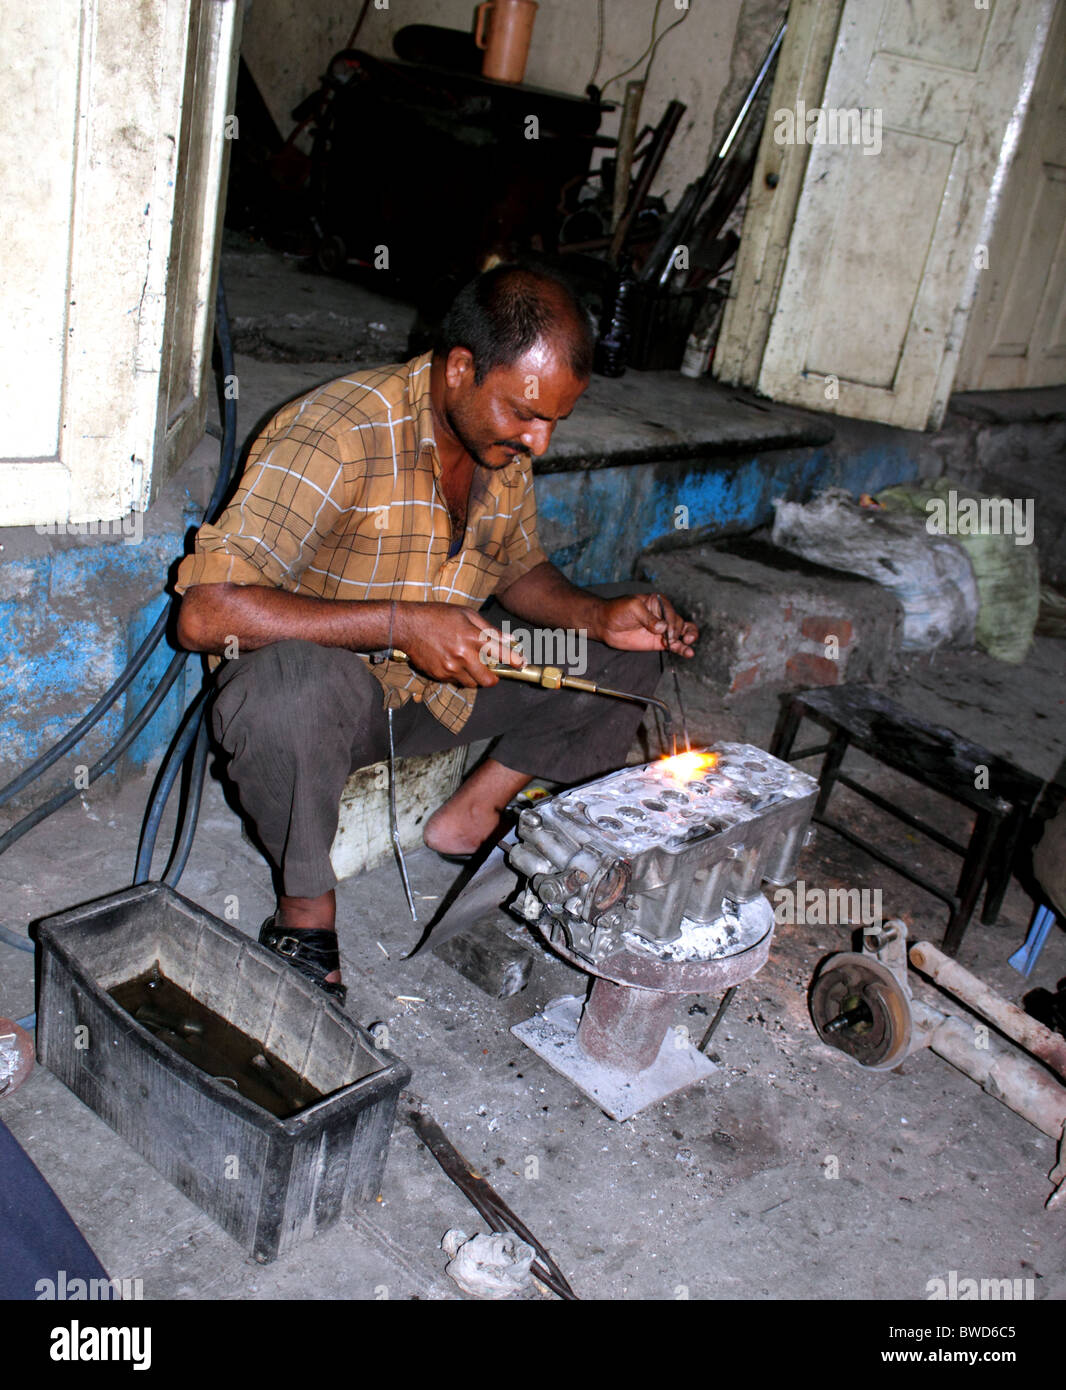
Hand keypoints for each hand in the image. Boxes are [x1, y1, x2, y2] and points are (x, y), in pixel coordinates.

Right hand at [393, 602, 524, 687]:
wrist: (408, 626)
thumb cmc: (437, 616)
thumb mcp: (466, 614)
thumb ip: (489, 629)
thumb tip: (509, 639)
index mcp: (473, 637)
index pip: (502, 653)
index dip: (515, 661)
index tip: (521, 664)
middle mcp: (463, 654)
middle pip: (488, 680)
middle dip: (493, 678)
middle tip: (491, 672)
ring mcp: (450, 667)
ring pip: (472, 684)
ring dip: (475, 678)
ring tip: (468, 664)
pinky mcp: (439, 675)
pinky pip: (455, 682)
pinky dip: (458, 676)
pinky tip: (452, 662)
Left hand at [597, 592, 697, 657]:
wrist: (606, 624)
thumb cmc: (618, 610)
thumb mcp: (633, 608)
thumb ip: (648, 618)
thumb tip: (662, 628)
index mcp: (659, 602)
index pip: (671, 612)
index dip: (672, 623)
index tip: (666, 632)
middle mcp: (664, 615)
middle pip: (679, 623)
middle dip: (676, 632)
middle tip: (670, 640)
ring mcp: (663, 630)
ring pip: (682, 632)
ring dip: (688, 638)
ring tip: (688, 644)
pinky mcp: (659, 642)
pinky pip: (675, 645)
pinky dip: (682, 649)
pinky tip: (688, 653)